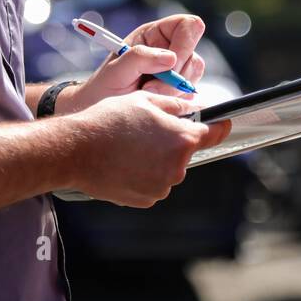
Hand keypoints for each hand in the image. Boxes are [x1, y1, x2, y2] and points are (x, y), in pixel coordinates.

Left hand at [62, 14, 208, 113]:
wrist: (98, 110)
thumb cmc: (104, 87)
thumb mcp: (115, 70)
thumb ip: (140, 58)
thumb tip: (171, 57)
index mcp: (154, 34)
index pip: (187, 25)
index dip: (185, 43)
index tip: (171, 65)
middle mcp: (169, 48)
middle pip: (194, 54)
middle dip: (176, 76)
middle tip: (150, 89)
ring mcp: (176, 70)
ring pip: (194, 75)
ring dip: (173, 90)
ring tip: (147, 95)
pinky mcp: (179, 89)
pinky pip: (190, 93)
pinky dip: (175, 100)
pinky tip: (155, 101)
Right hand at [66, 91, 231, 206]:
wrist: (76, 150)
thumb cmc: (109, 120)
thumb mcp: (144, 101)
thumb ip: (175, 104)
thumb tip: (193, 105)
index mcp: (182, 139)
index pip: (213, 133)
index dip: (220, 126)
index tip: (224, 124)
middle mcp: (177, 166)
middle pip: (184, 151)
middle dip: (171, 141)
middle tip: (146, 130)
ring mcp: (162, 185)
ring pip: (167, 168)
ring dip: (156, 158)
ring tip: (129, 146)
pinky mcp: (147, 199)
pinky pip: (153, 183)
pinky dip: (144, 174)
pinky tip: (125, 162)